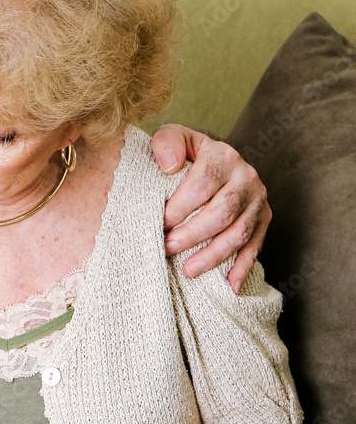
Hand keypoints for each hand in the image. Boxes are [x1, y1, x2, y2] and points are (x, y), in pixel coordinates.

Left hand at [151, 123, 269, 292]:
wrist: (212, 157)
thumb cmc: (185, 153)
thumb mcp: (173, 137)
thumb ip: (166, 143)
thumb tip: (169, 166)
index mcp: (223, 155)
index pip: (202, 185)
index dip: (179, 207)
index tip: (159, 223)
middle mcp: (247, 177)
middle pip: (222, 212)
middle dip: (192, 234)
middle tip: (167, 248)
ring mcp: (258, 200)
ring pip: (239, 233)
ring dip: (213, 255)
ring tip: (188, 270)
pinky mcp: (264, 219)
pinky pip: (255, 246)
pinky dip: (243, 267)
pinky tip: (229, 285)